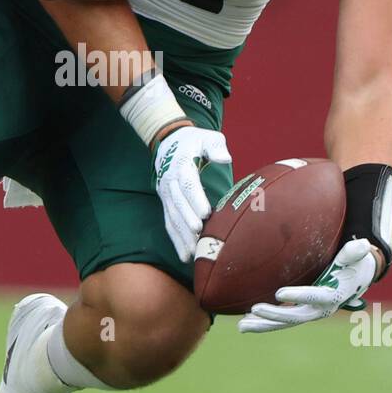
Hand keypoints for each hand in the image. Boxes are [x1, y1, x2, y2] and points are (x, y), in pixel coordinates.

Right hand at [154, 125, 231, 262]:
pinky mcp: (166, 203)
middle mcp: (170, 181)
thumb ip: (215, 146)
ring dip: (182, 236)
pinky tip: (185, 256)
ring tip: (193, 253)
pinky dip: (176, 240)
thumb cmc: (195, 141)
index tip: (205, 213)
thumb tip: (225, 158)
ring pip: (172, 217)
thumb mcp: (207, 136)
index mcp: (181, 164)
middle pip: (178, 203)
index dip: (196, 199)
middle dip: (188, 220)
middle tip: (199, 234)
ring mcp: (166, 194)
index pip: (188, 183)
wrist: (169, 141)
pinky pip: (169, 223)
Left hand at [238, 237, 377, 332]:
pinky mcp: (301, 312)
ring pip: (284, 323)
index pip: (314, 297)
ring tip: (241, 326)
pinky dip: (264, 322)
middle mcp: (321, 309)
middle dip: (274, 314)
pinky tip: (245, 322)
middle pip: (295, 316)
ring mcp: (309, 313)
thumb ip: (356, 251)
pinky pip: (281, 320)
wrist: (357, 279)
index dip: (298, 295)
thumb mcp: (358, 256)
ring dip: (263, 324)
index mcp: (334, 296)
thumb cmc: (356, 263)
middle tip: (254, 309)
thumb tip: (361, 245)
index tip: (279, 292)